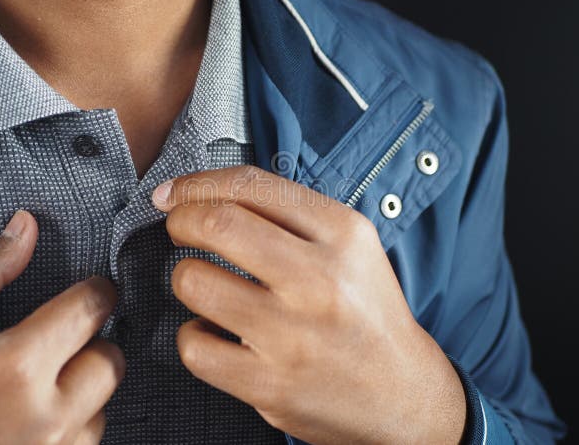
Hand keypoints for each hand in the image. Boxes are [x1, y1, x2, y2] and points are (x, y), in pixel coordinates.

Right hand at [0, 211, 123, 444]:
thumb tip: (24, 229)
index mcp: (15, 367)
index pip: (90, 310)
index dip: (96, 290)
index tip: (91, 288)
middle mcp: (43, 417)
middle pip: (109, 363)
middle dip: (93, 341)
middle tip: (65, 335)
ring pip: (101, 408)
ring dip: (82, 388)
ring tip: (42, 380)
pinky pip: (82, 443)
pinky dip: (70, 425)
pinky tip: (35, 414)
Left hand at [153, 166, 465, 444]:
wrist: (403, 395)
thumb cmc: (366, 314)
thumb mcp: (350, 248)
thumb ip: (290, 214)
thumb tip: (206, 192)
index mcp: (342, 235)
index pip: (252, 186)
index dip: (198, 183)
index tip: (175, 193)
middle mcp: (319, 280)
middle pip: (217, 224)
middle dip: (181, 220)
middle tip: (178, 228)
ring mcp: (292, 334)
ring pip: (194, 282)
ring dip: (185, 278)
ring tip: (203, 284)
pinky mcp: (269, 383)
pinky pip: (194, 345)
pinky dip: (192, 334)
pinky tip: (213, 331)